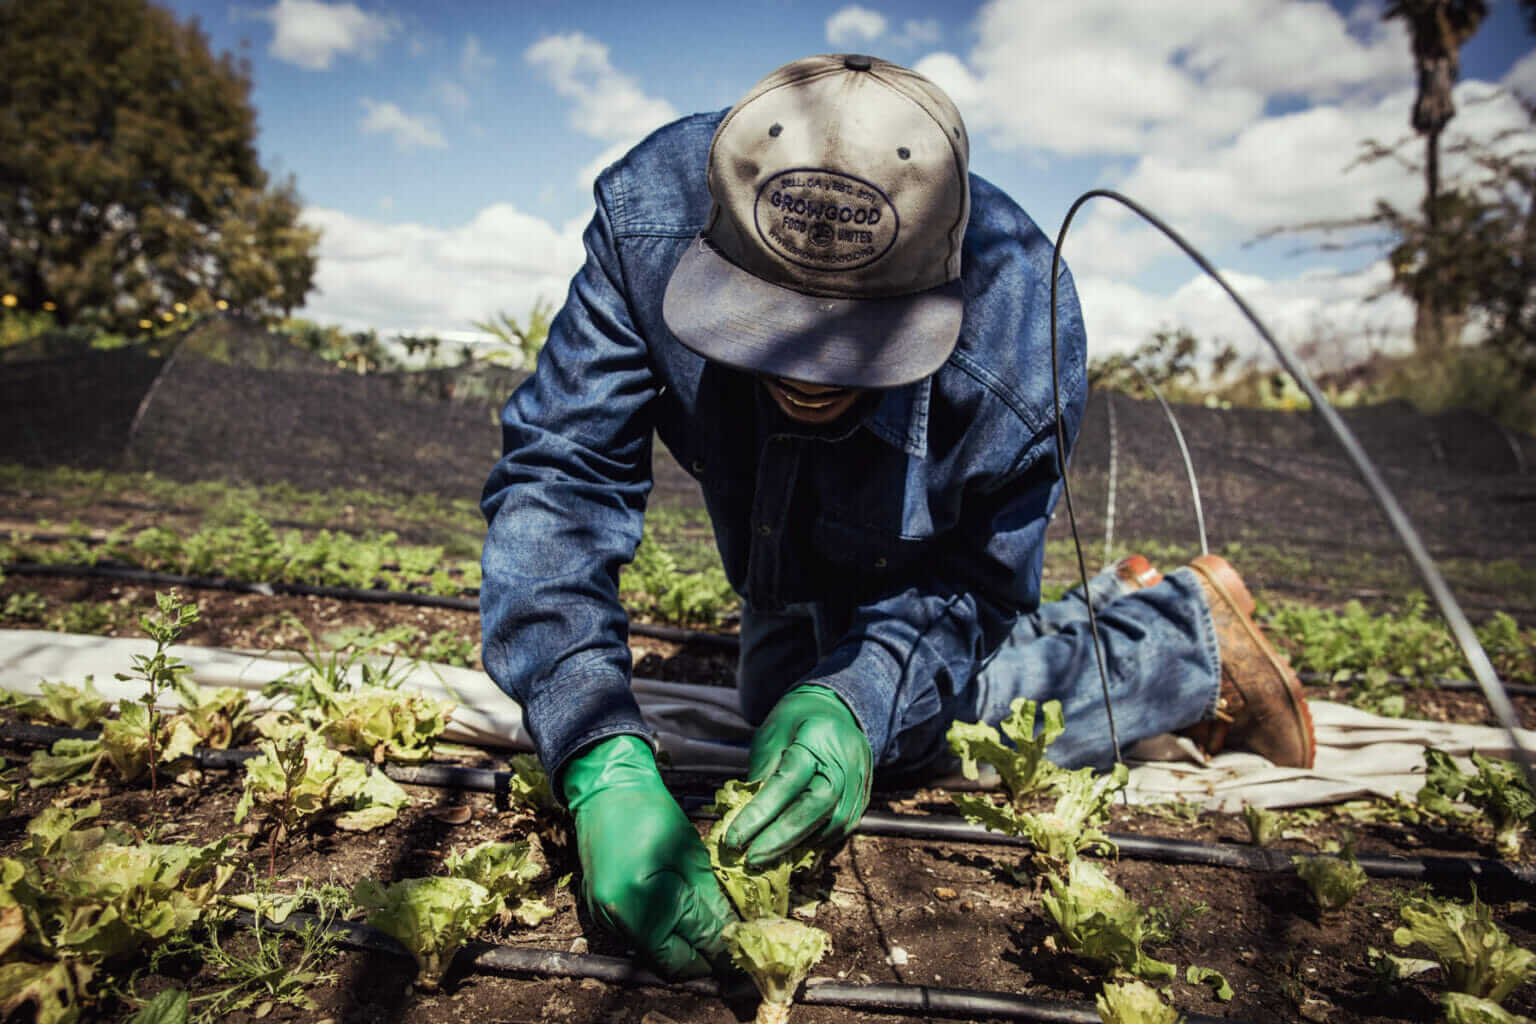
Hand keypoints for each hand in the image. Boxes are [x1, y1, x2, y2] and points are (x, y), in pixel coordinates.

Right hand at [562, 735, 735, 977]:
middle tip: (727, 940)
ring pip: (654, 955)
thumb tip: (734, 933)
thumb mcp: (691, 855)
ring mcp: (605, 920)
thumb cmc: (651, 815)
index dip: (722, 951)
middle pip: (671, 963)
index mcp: (643, 902)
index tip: (742, 945)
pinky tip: (678, 914)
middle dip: (702, 956)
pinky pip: (638, 939)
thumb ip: (711, 900)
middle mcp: (618, 920)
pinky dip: (661, 934)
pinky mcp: (600, 914)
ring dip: (681, 947)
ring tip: (705, 924)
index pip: (693, 948)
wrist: (608, 793)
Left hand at [723, 685, 872, 867]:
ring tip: (768, 855)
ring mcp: (860, 779)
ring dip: (798, 844)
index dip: (760, 813)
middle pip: (817, 807)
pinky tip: (793, 846)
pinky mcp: (865, 795)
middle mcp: (845, 759)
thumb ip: (761, 776)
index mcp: (817, 737)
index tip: (735, 838)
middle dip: (781, 838)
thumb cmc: (796, 721)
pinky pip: (842, 827)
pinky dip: (816, 840)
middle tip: (751, 857)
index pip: (788, 781)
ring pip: (833, 824)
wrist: (834, 710)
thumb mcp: (770, 737)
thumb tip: (745, 819)